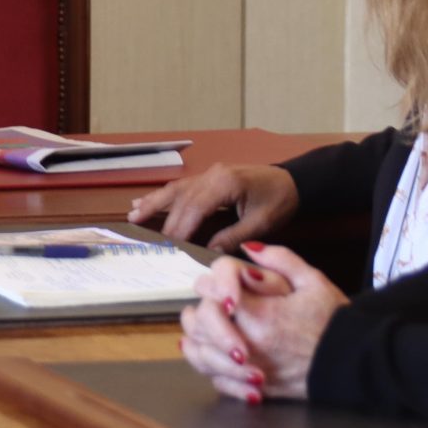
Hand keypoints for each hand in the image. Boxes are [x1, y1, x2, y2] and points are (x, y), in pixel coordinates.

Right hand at [129, 163, 296, 252]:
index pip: (194, 209)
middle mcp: (211, 175)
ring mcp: (208, 174)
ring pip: (174, 190)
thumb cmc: (280, 201)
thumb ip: (233, 237)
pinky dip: (162, 196)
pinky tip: (145, 202)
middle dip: (165, 224)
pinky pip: (181, 187)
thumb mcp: (261, 223)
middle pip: (181, 201)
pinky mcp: (208, 177)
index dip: (180, 229)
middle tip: (148, 243)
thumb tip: (209, 253)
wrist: (294, 181)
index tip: (169, 248)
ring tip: (133, 216)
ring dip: (153, 203)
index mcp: (225, 184)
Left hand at [178, 244, 345, 401]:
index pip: (213, 293)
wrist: (355, 363)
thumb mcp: (313, 280)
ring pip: (201, 354)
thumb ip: (279, 259)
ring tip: (202, 328)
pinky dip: (208, 367)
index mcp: (259, 314)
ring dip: (197, 338)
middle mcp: (248, 344)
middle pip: (200, 324)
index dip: (213, 284)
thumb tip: (248, 249)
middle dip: (200, 310)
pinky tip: (208, 355)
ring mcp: (248, 369)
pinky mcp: (254, 388)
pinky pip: (216, 379)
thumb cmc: (334, 321)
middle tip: (209, 304)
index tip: (221, 284)